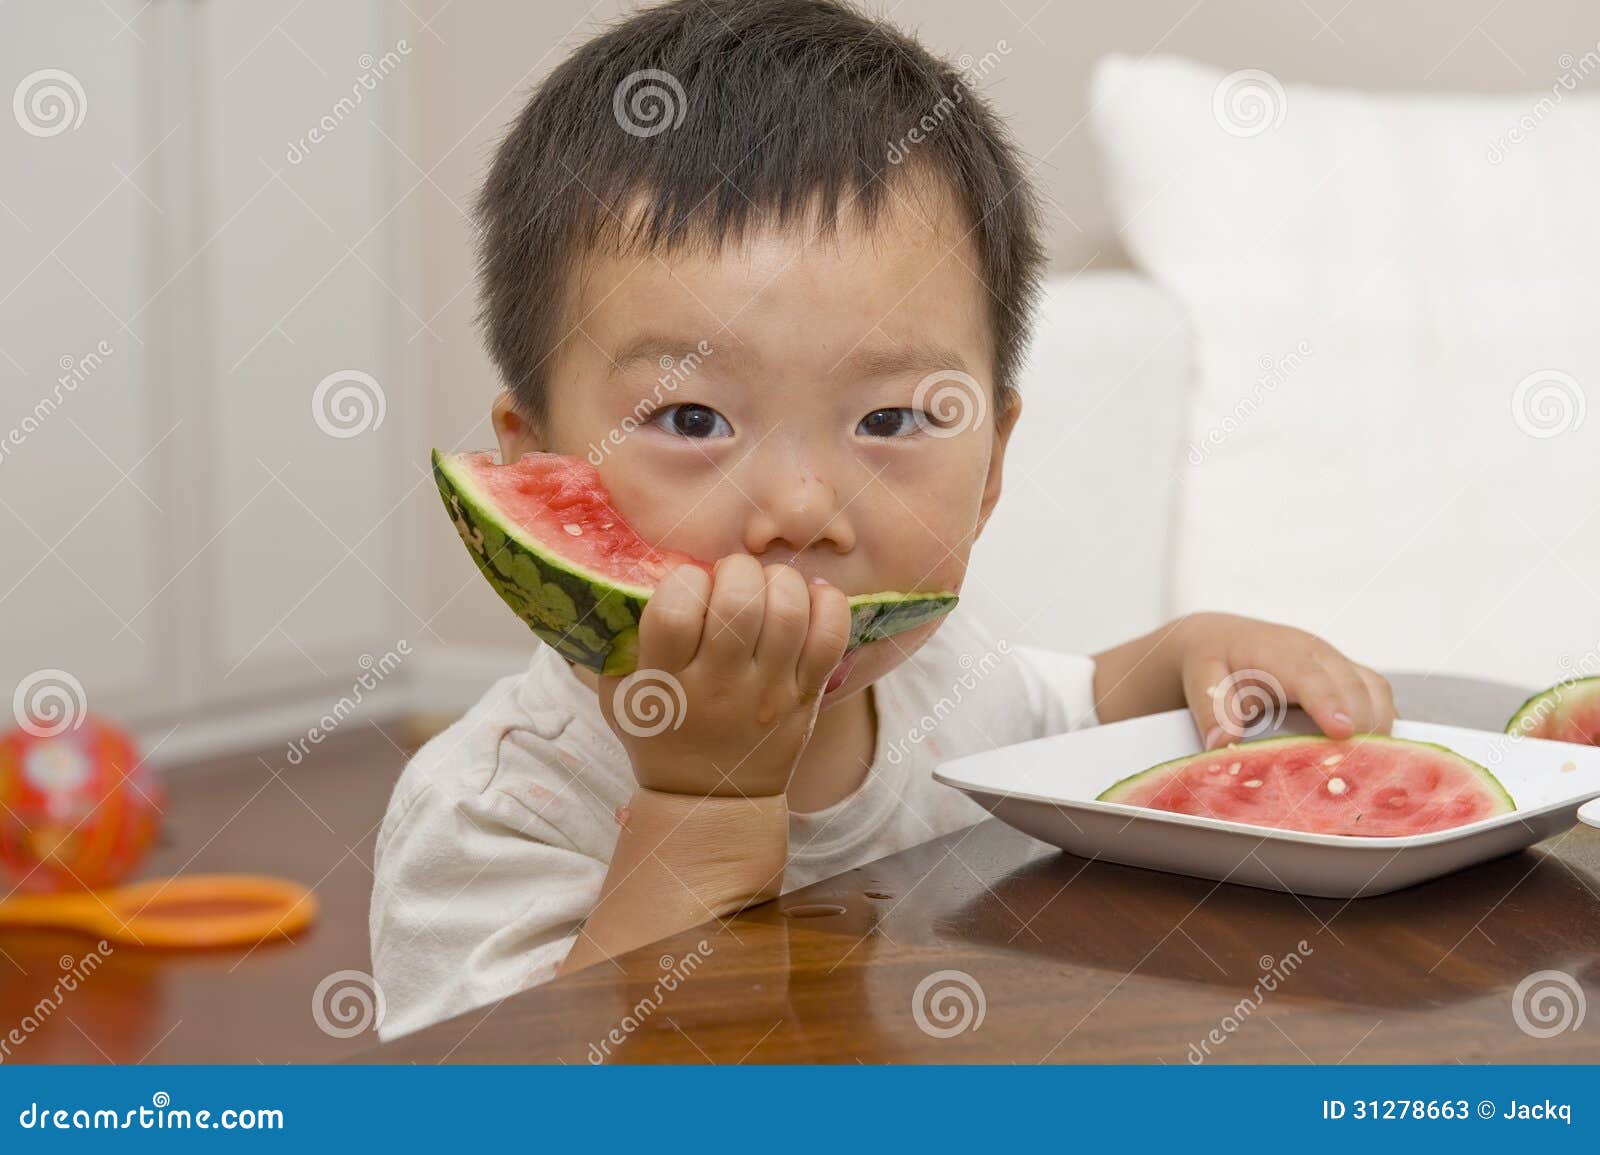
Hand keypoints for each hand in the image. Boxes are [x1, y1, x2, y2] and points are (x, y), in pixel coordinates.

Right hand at [598, 555, 850, 796]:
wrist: (709, 801)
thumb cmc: (659, 733)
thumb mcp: (620, 695)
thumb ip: (621, 641)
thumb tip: (640, 575)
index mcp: (666, 683)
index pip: (674, 612)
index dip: (683, 580)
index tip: (688, 584)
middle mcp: (720, 688)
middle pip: (740, 603)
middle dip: (737, 570)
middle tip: (732, 580)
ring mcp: (769, 693)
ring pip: (789, 612)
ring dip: (780, 581)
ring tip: (767, 587)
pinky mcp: (807, 696)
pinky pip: (831, 637)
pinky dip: (827, 604)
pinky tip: (808, 598)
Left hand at [1176, 612, 1396, 748]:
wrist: (1224, 640)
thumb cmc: (1215, 661)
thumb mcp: (1202, 680)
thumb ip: (1213, 710)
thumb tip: (1221, 743)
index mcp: (1279, 652)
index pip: (1309, 677)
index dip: (1328, 703)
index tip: (1341, 731)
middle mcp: (1316, 654)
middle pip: (1354, 686)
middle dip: (1362, 725)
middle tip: (1357, 768)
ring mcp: (1337, 663)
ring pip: (1374, 689)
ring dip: (1379, 726)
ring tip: (1370, 766)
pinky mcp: (1349, 676)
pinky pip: (1378, 696)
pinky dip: (1383, 723)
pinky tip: (1377, 754)